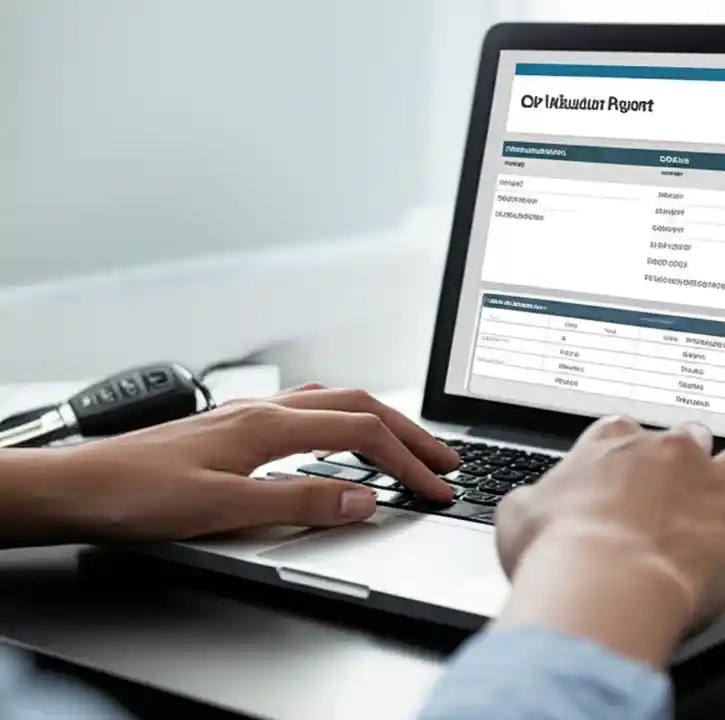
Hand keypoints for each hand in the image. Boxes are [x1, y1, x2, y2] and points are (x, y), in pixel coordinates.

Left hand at [0, 384, 458, 544]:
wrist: (79, 484)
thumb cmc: (139, 495)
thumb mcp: (226, 508)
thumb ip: (300, 502)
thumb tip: (363, 499)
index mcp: (271, 426)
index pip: (362, 436)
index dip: (407, 461)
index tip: (436, 487)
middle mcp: (265, 411)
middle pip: (359, 407)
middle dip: (409, 432)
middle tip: (445, 458)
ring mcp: (250, 414)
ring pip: (335, 402)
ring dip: (380, 421)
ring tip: (406, 443)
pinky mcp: (235, 425)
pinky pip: (308, 409)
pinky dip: (343, 419)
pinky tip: (337, 436)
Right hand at [492, 416, 724, 666]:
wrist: (602, 582)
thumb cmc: (558, 551)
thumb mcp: (518, 516)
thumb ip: (531, 501)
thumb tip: (525, 507)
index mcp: (613, 443)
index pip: (627, 430)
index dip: (629, 454)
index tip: (626, 474)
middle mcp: (670, 454)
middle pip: (693, 437)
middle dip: (689, 461)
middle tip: (678, 492)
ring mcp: (713, 487)